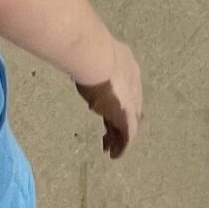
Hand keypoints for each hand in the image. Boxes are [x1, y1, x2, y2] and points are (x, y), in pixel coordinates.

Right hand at [77, 37, 142, 157]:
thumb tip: (75, 60)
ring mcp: (131, 100)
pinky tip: (114, 154)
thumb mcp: (90, 56)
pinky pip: (127, 136)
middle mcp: (134, 84)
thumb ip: (88, 61)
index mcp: (127, 65)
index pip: (126, 88)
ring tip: (110, 149)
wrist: (96, 57)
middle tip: (111, 133)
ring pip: (129, 123)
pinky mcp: (126, 116)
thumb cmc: (87, 52)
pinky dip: (121, 146)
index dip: (119, 101)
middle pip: (131, 107)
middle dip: (121, 121)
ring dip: (119, 136)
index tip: (110, 110)